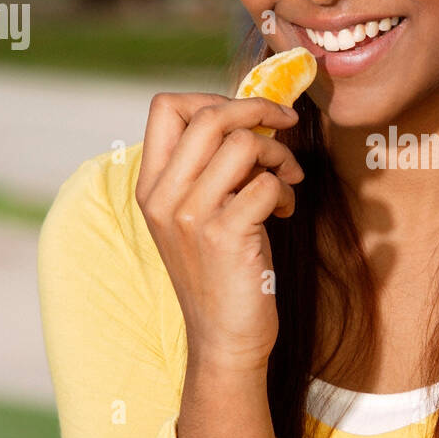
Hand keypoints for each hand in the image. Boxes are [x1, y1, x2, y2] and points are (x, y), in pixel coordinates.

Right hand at [135, 93, 303, 372]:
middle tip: (285, 125)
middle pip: (209, 116)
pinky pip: (266, 183)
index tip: (248, 114)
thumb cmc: (222, 271)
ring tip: (286, 180)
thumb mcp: (199, 214)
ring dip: (278, 155)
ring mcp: (192, 217)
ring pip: (243, 144)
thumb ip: (209, 168)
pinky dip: (285, 190)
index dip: (214, 98)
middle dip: (258, 111)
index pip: (166, 107)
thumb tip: (250, 117)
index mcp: (152, 185)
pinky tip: (284, 211)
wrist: (224, 339)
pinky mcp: (226, 236)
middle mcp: (164, 197)